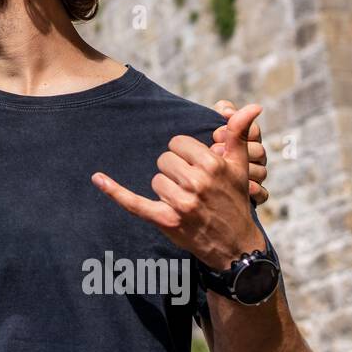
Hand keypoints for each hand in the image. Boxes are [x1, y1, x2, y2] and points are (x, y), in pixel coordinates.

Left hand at [91, 104, 265, 271]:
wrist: (236, 245)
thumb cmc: (234, 200)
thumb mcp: (240, 167)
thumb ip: (239, 133)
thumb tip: (253, 106)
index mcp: (213, 165)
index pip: (178, 143)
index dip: (185, 154)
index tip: (196, 166)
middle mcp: (197, 183)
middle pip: (164, 160)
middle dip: (175, 171)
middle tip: (192, 187)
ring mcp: (181, 203)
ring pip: (155, 179)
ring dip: (166, 188)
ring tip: (185, 200)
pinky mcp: (166, 220)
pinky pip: (134, 202)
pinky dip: (114, 191)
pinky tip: (97, 178)